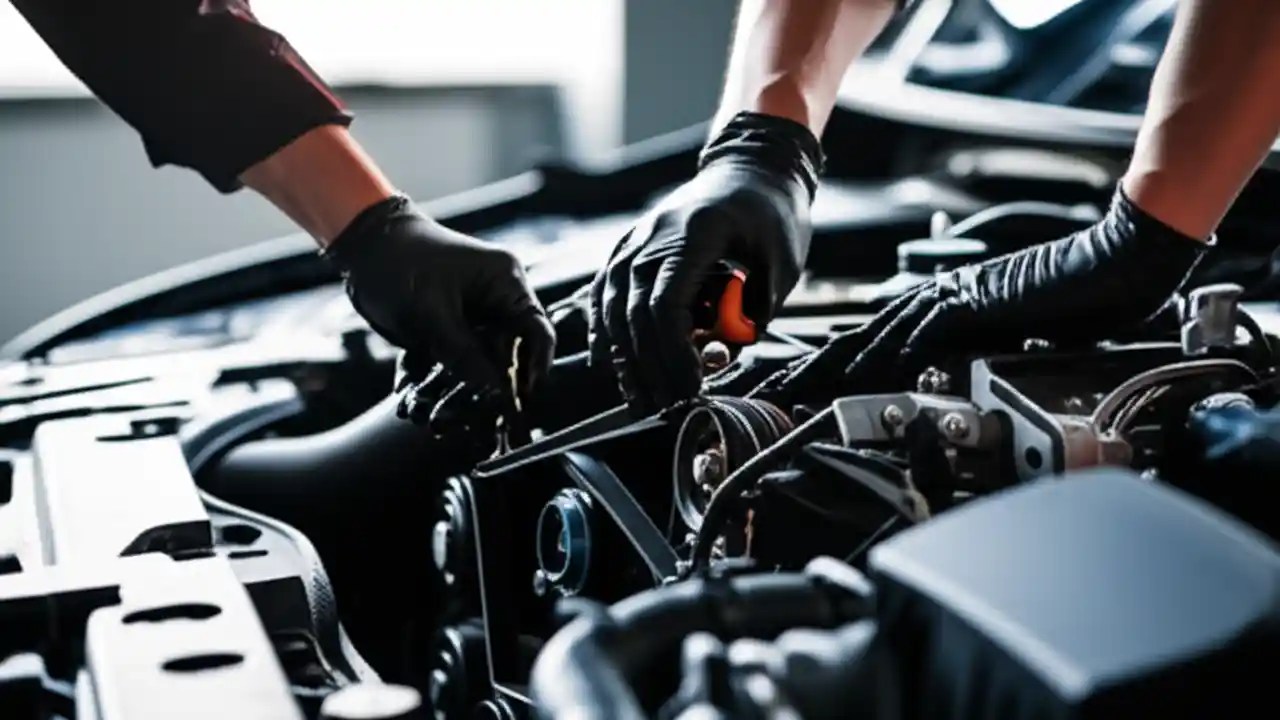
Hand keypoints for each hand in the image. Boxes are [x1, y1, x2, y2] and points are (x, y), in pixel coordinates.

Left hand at [325, 195, 554, 402]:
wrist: (360, 244)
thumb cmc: (399, 263)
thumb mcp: (430, 312)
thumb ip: (463, 354)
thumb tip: (494, 394)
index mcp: (504, 284)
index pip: (536, 332)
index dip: (533, 368)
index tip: (518, 401)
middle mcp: (493, 302)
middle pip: (501, 358)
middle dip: (477, 392)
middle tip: (455, 419)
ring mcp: (469, 318)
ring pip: (470, 367)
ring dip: (446, 394)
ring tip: (421, 415)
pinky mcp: (445, 330)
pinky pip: (444, 363)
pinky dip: (426, 382)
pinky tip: (407, 400)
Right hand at [589, 111, 823, 413]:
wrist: (750, 168)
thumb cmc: (772, 216)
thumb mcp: (782, 264)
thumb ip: (753, 313)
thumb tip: (719, 357)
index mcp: (693, 234)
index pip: (665, 305)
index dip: (673, 354)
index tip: (689, 389)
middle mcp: (653, 236)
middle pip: (634, 314)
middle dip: (649, 369)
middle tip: (666, 409)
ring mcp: (635, 240)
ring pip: (612, 308)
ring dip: (626, 360)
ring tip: (641, 399)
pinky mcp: (629, 248)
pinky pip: (604, 295)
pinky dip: (606, 333)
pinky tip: (612, 365)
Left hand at [756, 186, 1209, 404]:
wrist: (1111, 264)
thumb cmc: (1066, 302)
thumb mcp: (1003, 342)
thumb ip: (965, 360)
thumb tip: (942, 388)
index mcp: (933, 315)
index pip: (862, 348)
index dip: (820, 372)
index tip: (786, 394)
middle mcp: (930, 306)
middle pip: (848, 343)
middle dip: (799, 372)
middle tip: (758, 394)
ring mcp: (948, 304)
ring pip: (869, 340)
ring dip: (825, 370)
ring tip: (785, 393)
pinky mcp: (972, 307)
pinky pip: (920, 337)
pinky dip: (886, 358)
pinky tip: (859, 377)